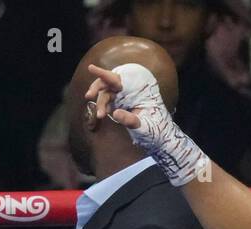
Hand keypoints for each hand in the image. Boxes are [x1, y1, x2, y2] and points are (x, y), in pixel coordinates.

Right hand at [86, 63, 208, 185]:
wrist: (161, 138)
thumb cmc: (156, 130)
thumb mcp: (146, 127)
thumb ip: (131, 120)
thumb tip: (116, 113)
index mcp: (137, 89)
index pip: (117, 79)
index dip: (103, 73)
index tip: (91, 67)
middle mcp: (129, 90)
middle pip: (107, 83)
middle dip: (97, 88)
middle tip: (88, 96)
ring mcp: (124, 97)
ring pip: (106, 93)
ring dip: (100, 102)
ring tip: (100, 115)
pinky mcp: (121, 105)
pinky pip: (108, 102)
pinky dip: (103, 107)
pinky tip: (102, 115)